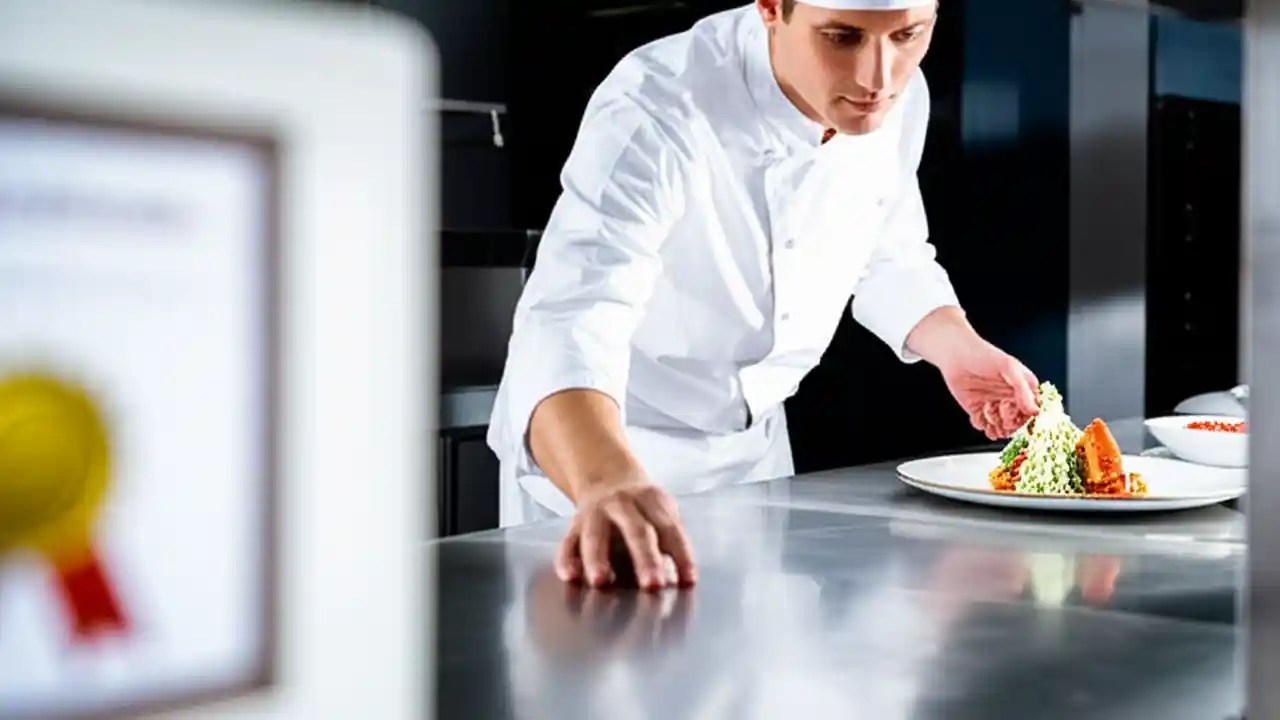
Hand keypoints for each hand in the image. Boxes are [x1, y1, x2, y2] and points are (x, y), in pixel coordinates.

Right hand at [555, 478, 697, 590]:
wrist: (607, 476)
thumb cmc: (642, 508)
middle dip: (645, 559)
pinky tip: (570, 576)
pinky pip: (568, 542)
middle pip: (636, 531)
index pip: (670, 528)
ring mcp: (596, 513)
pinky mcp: (574, 525)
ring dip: (597, 558)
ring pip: (595, 535)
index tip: (688, 581)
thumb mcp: (661, 513)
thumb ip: (669, 542)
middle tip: (653, 586)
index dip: (681, 554)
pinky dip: (567, 559)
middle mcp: (623, 504)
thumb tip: (682, 580)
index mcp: (652, 501)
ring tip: (601, 582)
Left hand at [938, 339, 1039, 440]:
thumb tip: (1034, 411)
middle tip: (1001, 412)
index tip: (1015, 415)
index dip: (1025, 417)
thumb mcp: (1009, 368)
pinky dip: (981, 423)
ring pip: (1001, 428)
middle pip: (1017, 423)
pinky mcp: (978, 410)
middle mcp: (1011, 399)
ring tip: (987, 409)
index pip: (1032, 411)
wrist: (955, 355)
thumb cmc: (984, 355)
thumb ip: (1022, 389)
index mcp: (1024, 389)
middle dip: (1009, 422)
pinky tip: (977, 413)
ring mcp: (994, 406)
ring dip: (995, 424)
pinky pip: (984, 426)